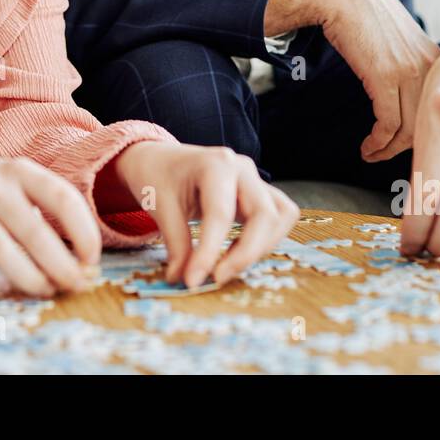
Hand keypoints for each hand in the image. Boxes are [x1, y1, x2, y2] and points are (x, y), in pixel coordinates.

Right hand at [0, 151, 101, 297]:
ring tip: (46, 291)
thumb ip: (46, 211)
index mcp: (19, 170)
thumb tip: (80, 263)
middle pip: (33, 233)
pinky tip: (3, 290)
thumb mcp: (18, 180)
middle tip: (77, 286)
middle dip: (61, 266)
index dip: (84, 233)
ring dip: (30, 279)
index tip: (91, 259)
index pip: (62, 199)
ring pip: (0, 252)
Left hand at [111, 141, 299, 287]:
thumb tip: (182, 280)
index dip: (209, 252)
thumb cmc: (159, 176)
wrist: (161, 159)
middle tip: (217, 278)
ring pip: (281, 216)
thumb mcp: (160, 206)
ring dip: (261, 248)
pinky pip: (279, 217)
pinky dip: (265, 240)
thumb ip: (176, 244)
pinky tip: (235, 252)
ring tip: (227, 265)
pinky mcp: (260, 193)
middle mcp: (242, 168)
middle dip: (246, 253)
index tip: (194, 280)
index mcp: (215, 164)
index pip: (220, 214)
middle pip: (265, 215)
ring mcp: (255, 179)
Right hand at [279, 0, 439, 162]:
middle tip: (387, 159)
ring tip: (372, 155)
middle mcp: (432, 68)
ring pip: (410, 130)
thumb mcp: (399, 48)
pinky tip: (367, 146)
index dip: (429, 139)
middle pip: (433, 127)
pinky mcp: (386, 76)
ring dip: (389, 151)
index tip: (409, 152)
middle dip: (411, 152)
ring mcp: (410, 72)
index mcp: (439, 63)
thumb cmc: (364, 20)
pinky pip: (388, 123)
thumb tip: (409, 112)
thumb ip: (411, 75)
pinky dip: (377, 142)